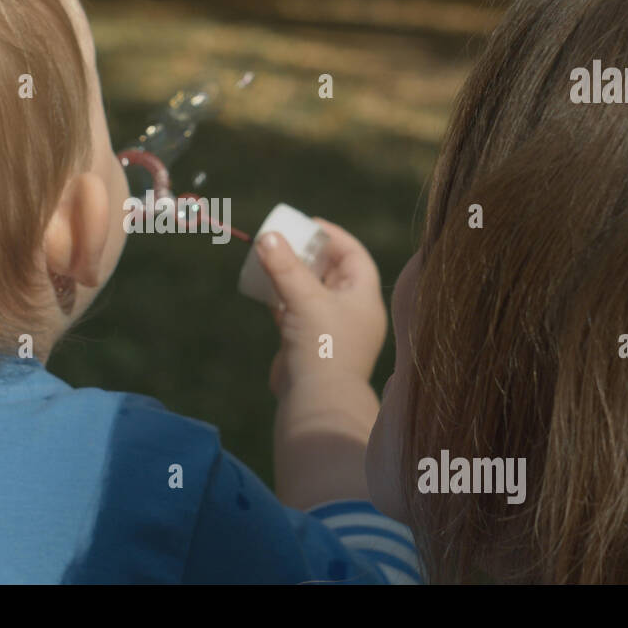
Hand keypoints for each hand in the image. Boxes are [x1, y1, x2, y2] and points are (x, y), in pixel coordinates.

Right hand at [256, 218, 386, 398]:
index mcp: (363, 299)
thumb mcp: (304, 299)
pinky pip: (295, 312)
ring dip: (293, 276)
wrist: (315, 402)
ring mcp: (329, 330)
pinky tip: (264, 289)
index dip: (334, 237)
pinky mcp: (307, 344)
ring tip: (272, 259)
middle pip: (332, 272)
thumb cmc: (322, 347)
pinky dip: (282, 298)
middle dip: (309, 254)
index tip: (310, 224)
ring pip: (311, 293)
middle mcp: (350, 313)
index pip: (354, 256)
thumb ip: (285, 267)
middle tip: (286, 240)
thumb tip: (266, 238)